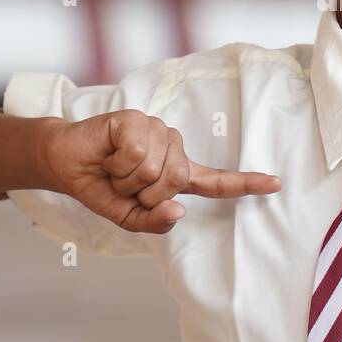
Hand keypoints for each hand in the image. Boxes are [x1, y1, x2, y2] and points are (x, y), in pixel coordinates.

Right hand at [38, 110, 281, 233]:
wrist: (66, 163)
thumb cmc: (100, 186)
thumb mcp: (126, 216)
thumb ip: (153, 222)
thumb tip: (178, 213)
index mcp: (176, 172)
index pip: (216, 181)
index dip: (246, 183)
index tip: (275, 184)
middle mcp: (173, 147)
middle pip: (176, 180)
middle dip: (144, 192)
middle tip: (122, 183)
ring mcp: (157, 129)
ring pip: (155, 168)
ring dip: (126, 178)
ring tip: (113, 168)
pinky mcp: (137, 119)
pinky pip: (137, 151)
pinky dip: (117, 162)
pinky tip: (108, 152)